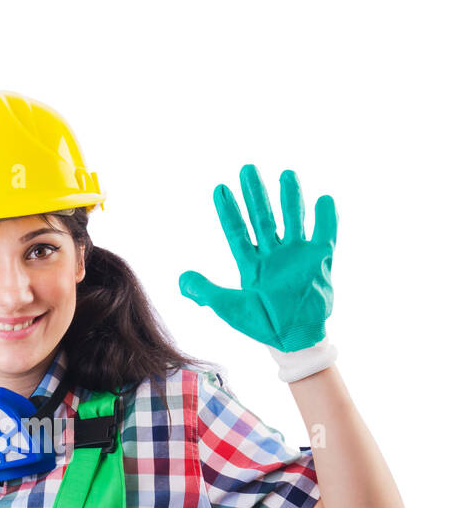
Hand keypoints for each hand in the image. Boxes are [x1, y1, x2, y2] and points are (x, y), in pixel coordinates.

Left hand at [179, 165, 335, 351]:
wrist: (293, 338)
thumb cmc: (262, 324)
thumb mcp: (229, 307)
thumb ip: (206, 291)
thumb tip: (182, 279)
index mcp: (251, 265)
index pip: (237, 231)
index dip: (228, 211)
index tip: (220, 188)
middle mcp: (273, 255)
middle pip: (263, 217)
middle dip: (256, 194)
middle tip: (247, 169)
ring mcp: (297, 256)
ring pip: (293, 219)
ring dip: (290, 198)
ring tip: (286, 174)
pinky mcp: (320, 261)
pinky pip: (325, 234)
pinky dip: (326, 218)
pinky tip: (325, 199)